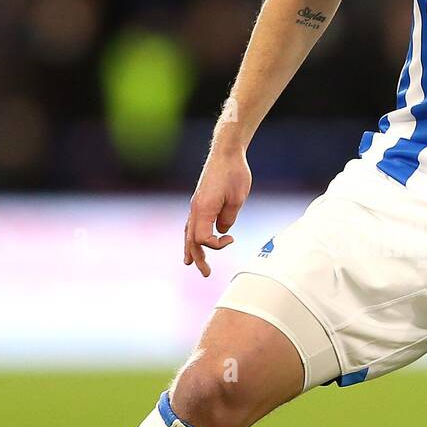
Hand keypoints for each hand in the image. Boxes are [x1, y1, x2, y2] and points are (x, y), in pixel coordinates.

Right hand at [183, 147, 251, 277]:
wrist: (226, 152)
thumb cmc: (234, 173)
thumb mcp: (237, 198)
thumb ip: (229, 218)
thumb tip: (223, 231)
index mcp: (203, 209)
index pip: (203, 238)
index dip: (216, 245)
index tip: (232, 240)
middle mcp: (195, 208)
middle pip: (191, 239)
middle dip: (198, 257)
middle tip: (205, 273)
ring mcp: (196, 205)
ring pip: (189, 232)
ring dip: (191, 248)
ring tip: (191, 263)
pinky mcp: (200, 201)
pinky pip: (192, 223)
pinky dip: (192, 235)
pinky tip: (193, 241)